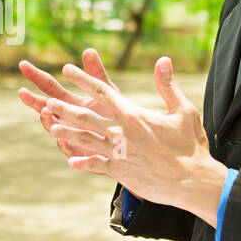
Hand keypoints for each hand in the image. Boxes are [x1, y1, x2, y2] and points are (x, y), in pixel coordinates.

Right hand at [18, 49, 120, 152]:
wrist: (127, 139)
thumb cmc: (114, 112)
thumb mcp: (105, 90)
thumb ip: (96, 72)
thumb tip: (88, 50)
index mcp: (68, 101)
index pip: (48, 86)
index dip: (35, 75)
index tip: (23, 64)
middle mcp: (64, 117)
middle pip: (44, 107)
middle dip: (32, 100)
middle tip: (22, 92)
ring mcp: (68, 134)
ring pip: (53, 127)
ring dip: (48, 120)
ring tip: (46, 111)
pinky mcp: (79, 151)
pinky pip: (70, 149)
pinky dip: (65, 145)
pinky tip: (62, 140)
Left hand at [23, 51, 227, 225]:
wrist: (192, 180)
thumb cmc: (190, 145)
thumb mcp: (183, 110)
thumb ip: (168, 85)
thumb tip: (163, 60)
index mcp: (133, 115)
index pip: (102, 91)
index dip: (83, 79)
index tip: (68, 70)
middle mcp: (121, 133)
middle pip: (86, 116)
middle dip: (65, 107)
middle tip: (48, 100)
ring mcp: (118, 153)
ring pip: (85, 140)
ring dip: (67, 132)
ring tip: (51, 126)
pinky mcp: (120, 172)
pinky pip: (96, 166)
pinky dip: (83, 162)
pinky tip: (70, 161)